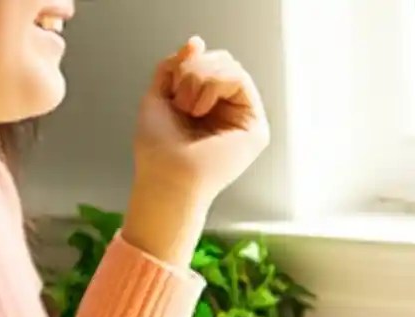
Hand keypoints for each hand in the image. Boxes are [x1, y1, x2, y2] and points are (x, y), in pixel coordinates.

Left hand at [123, 37, 269, 265]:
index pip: (209, 63)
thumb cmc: (158, 148)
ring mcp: (244, 118)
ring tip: (188, 109)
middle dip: (194, 72)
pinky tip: (199, 110)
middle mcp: (230, 110)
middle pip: (222, 60)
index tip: (172, 89)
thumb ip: (175, 66)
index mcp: (210, 104)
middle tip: (180, 102)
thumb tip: (196, 42)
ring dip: (199, 80)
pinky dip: (212, 85)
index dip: (188, 65)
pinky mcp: (255, 127)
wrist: (165, 175)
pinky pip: (239, 79)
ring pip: (230, 66)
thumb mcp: (159, 94)